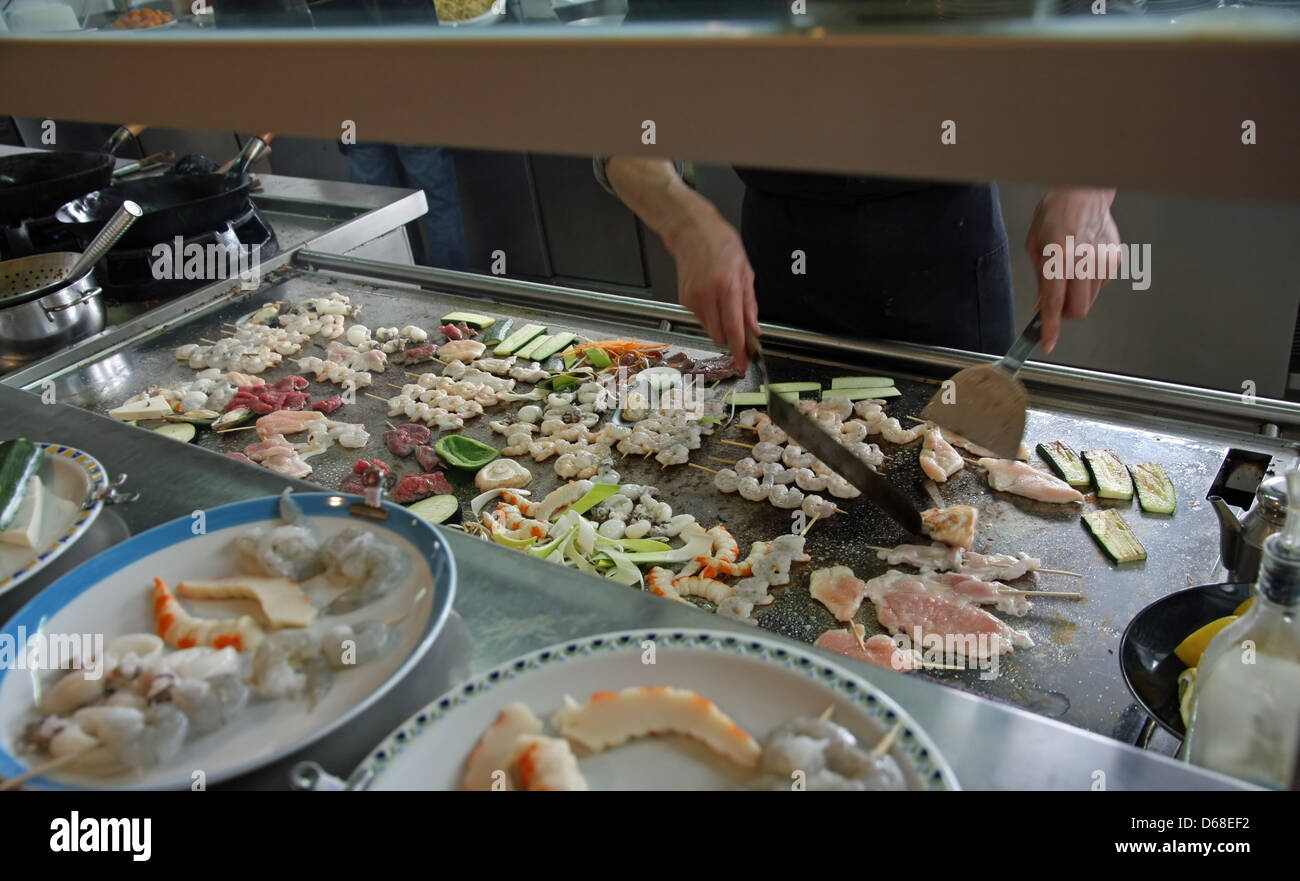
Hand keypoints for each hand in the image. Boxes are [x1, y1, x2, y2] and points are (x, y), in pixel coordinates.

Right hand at [665, 205, 760, 371]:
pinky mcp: (684, 299)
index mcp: (726, 286)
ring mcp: (693, 299)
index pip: (734, 328)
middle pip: (719, 335)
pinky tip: (714, 299)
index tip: (743, 363)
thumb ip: (749, 303)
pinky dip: (710, 316)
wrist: (691, 231)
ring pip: (709, 329)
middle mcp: (707, 295)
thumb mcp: (745, 270)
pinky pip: (701, 318)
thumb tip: (754, 328)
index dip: (740, 350)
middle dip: (731, 339)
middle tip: (742, 334)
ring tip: (726, 305)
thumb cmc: (720, 243)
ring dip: (720, 327)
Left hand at [1025, 187, 1119, 353]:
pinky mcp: (1114, 259)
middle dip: (1065, 313)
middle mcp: (1083, 261)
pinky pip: (1100, 284)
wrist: (1083, 193)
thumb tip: (1043, 305)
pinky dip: (1089, 282)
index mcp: (1059, 258)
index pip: (1055, 302)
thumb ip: (1041, 278)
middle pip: (1079, 309)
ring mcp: (1102, 261)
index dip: (1050, 327)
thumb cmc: (1055, 214)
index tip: (1047, 342)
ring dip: (1077, 296)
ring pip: (1090, 299)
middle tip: (1056, 303)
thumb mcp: (1035, 246)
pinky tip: (1083, 263)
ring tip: (1069, 274)